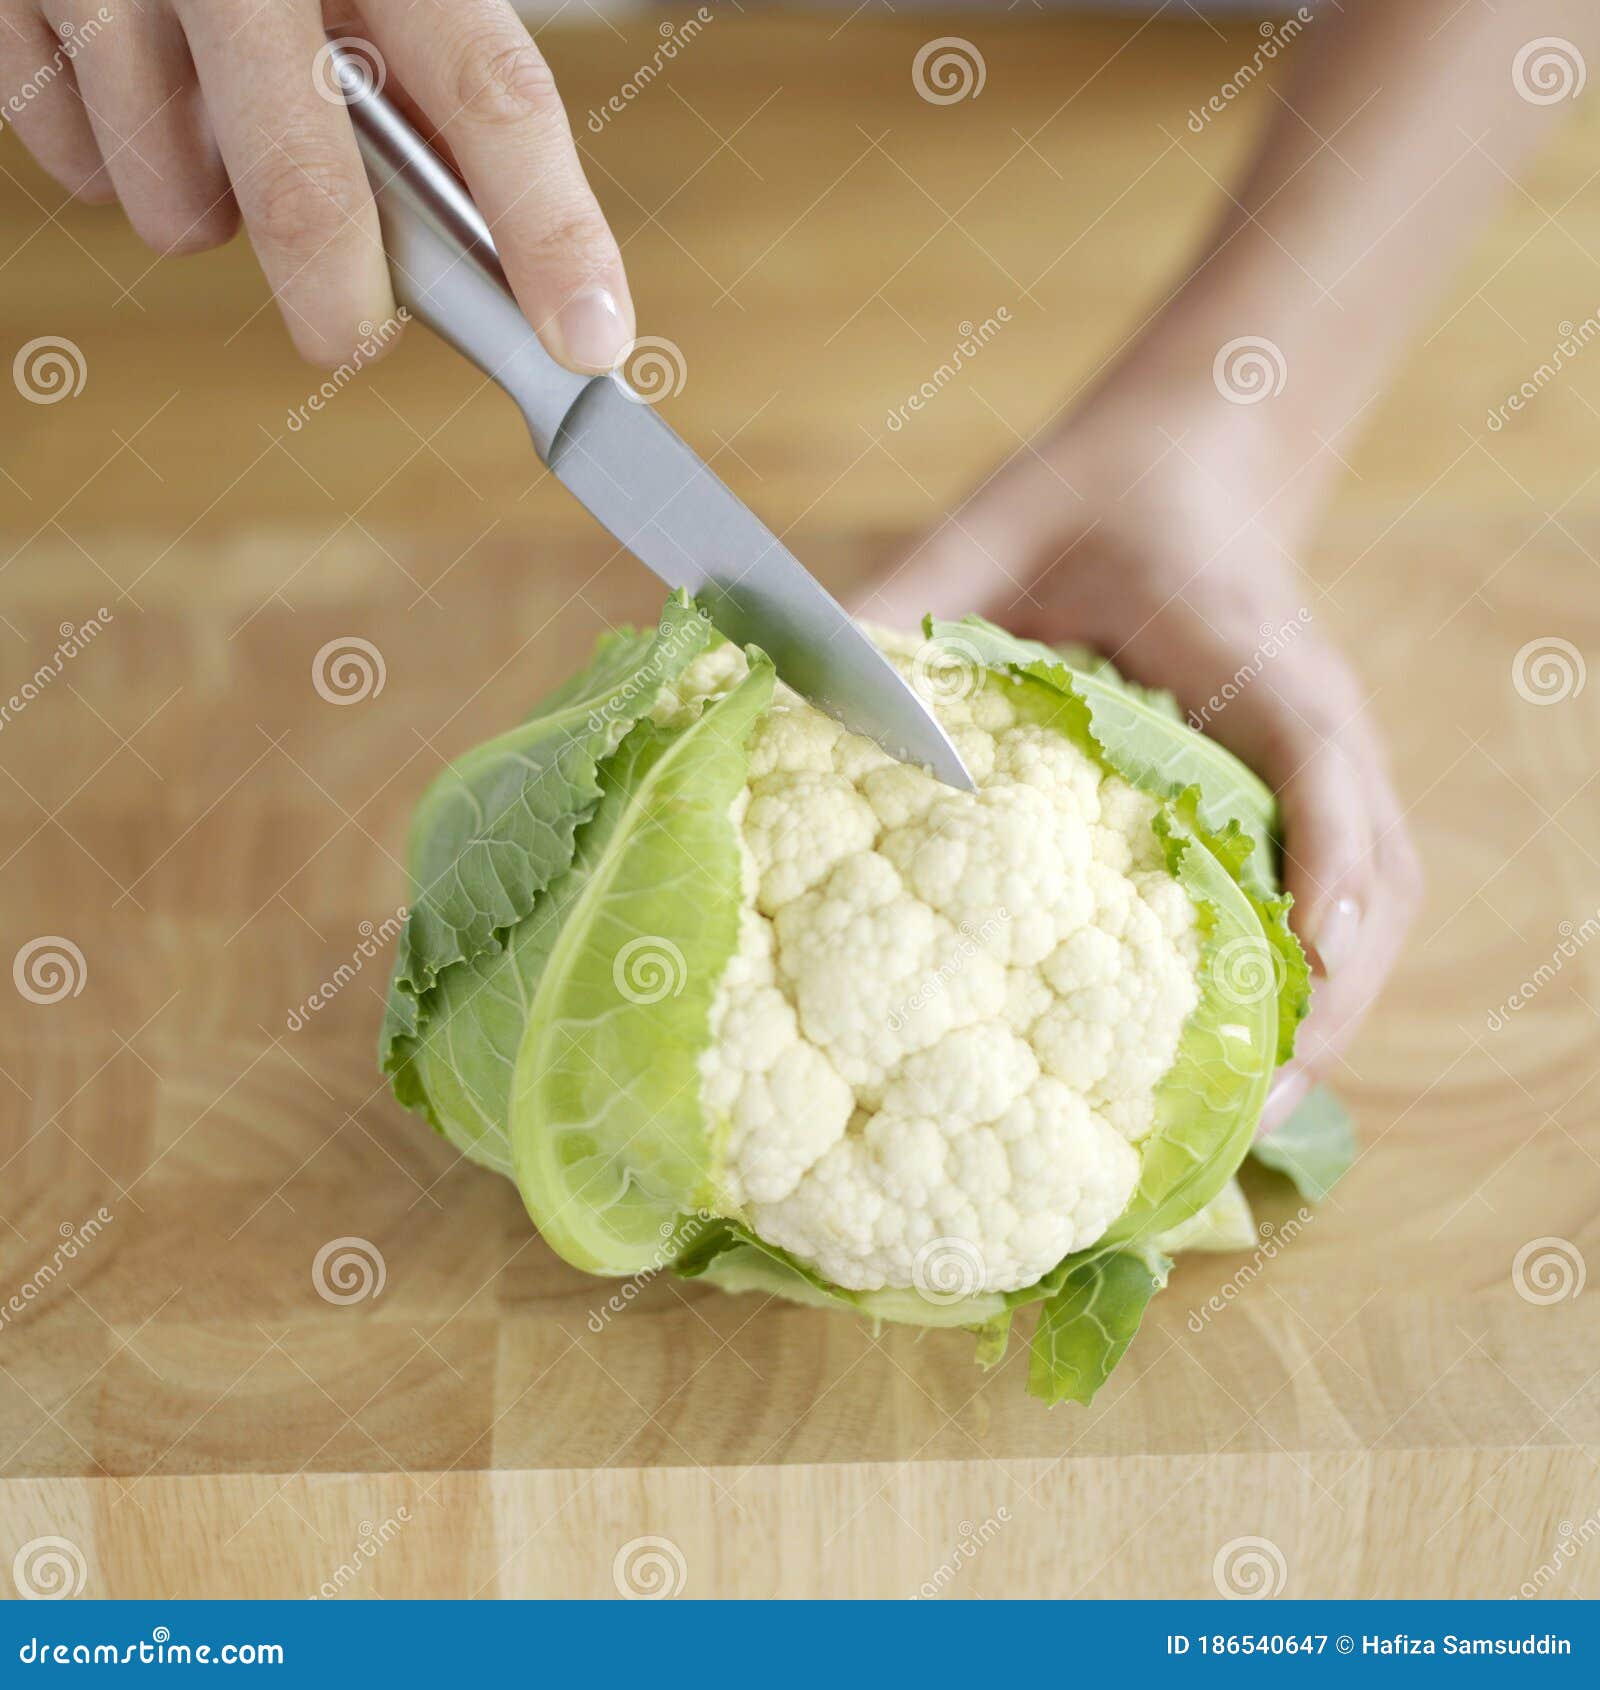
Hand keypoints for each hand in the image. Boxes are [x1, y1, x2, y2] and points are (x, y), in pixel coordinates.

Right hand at [1, 0, 632, 370]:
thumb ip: (428, 72)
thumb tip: (493, 245)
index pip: (492, 93)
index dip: (549, 230)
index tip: (591, 338)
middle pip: (310, 196)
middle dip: (340, 304)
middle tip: (348, 333)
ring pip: (176, 204)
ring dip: (208, 208)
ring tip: (210, 121)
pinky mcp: (6, 1)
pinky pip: (76, 166)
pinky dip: (116, 159)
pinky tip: (130, 84)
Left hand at [858, 396, 1421, 1131]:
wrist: (1187, 465)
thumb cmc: (1095, 498)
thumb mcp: (995, 527)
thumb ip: (912, 598)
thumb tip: (799, 694)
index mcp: (1245, 646)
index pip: (1318, 751)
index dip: (1326, 855)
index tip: (1302, 953)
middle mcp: (1311, 713)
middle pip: (1377, 868)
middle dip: (1332, 995)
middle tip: (1257, 1108)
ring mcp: (1322, 759)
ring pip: (1376, 899)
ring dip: (1334, 1009)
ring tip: (1255, 1116)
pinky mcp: (1302, 789)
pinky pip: (1342, 893)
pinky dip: (1314, 978)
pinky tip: (1243, 1051)